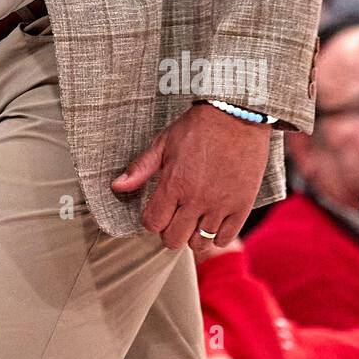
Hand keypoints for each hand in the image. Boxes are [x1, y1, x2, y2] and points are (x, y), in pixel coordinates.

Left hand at [111, 103, 270, 249]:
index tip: (157, 213)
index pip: (153, 223)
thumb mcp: (163, 143)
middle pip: (174, 239)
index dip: (151, 221)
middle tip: (174, 220)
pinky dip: (217, 238)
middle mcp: (195, 199)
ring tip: (193, 224)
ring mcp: (220, 205)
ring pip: (200, 243)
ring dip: (193, 237)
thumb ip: (140, 168)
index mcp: (173, 184)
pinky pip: (225, 238)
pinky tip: (213, 225)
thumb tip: (117, 186)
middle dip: (169, 233)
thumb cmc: (197, 128)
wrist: (236, 115)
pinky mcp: (241, 206)